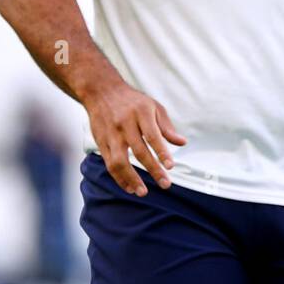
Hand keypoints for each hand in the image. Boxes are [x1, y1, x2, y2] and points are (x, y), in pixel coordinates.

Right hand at [83, 80, 186, 194]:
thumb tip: (182, 143)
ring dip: (131, 179)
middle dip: (153, 169)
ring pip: (119, 161)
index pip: (153, 135)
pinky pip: (109, 164)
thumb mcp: (154, 107)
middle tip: (165, 184)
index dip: (162, 152)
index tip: (171, 167)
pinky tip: (129, 187)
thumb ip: (167, 126)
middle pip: (138, 151)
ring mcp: (111, 134)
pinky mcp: (101, 142)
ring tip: (143, 192)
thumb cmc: (133, 101)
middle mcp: (124, 124)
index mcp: (141, 112)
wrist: (101, 91)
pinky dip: (119, 177)